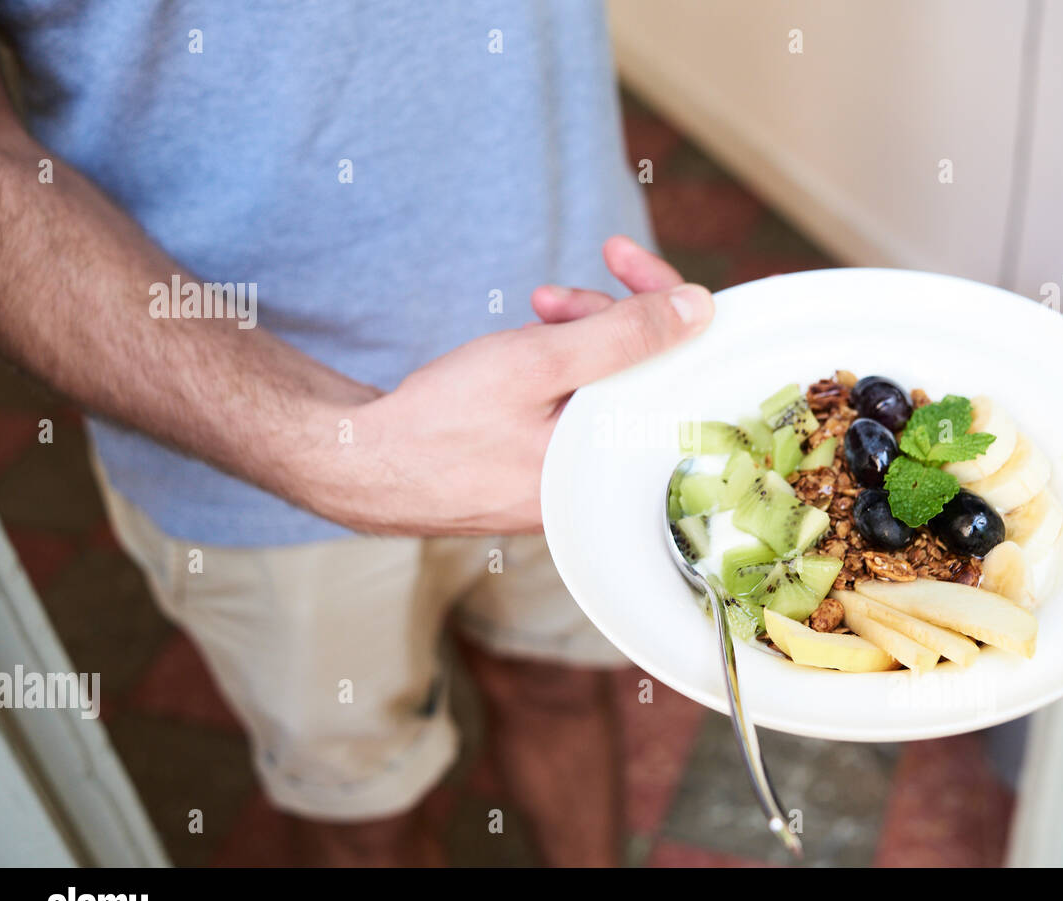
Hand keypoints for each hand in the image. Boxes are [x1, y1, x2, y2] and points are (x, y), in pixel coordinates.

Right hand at [310, 237, 712, 535]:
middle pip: (640, 378)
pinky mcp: (545, 468)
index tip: (624, 258)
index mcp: (613, 467)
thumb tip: (701, 309)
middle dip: (605, 320)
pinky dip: (557, 367)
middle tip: (551, 298)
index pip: (673, 376)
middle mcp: (601, 480)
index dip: (659, 306)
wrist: (361, 464)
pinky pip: (575, 405)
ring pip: (604, 386)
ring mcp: (572, 476)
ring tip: (531, 317)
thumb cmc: (444, 420)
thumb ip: (627, 335)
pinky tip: (523, 350)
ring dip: (576, 336)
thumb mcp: (540, 363)